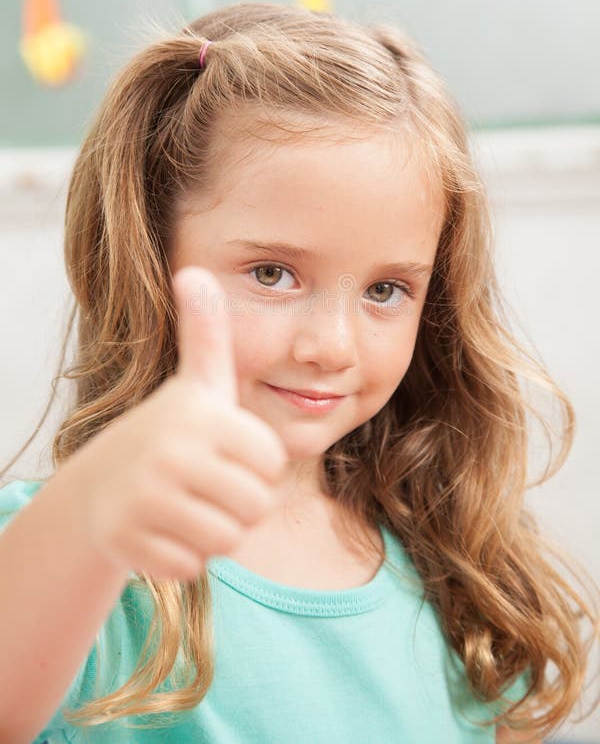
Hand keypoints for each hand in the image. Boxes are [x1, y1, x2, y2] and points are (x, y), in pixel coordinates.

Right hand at [75, 266, 287, 581]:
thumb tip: (194, 272)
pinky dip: (184, 555)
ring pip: (227, 540)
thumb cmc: (173, 430)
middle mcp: (170, 454)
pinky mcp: (127, 543)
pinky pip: (192, 567)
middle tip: (208, 484)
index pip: (272, 464)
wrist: (104, 481)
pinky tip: (164, 529)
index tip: (226, 451)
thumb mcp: (198, 381)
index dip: (256, 464)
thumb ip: (207, 331)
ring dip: (215, 531)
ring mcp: (144, 501)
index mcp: (200, 415)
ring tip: (189, 504)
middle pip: (254, 507)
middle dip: (240, 503)